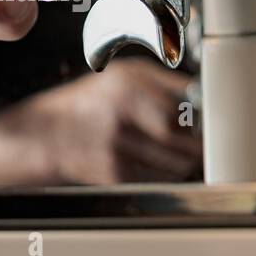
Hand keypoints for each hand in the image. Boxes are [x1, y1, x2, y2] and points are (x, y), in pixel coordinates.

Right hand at [0, 58, 202, 185]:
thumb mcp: (120, 77)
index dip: (205, 111)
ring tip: (180, 155)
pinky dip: (166, 176)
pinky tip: (158, 166)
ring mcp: (119, 140)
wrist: (44, 134)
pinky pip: (159, 178)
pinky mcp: (114, 171)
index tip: (211, 118)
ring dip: (186, 162)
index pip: (189, 96)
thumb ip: (161, 83)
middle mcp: (124, 105)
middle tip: (201, 142)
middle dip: (199, 141)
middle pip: (187, 131)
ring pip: (178, 159)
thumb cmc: (87, 104)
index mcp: (129, 78)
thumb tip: (204, 100)